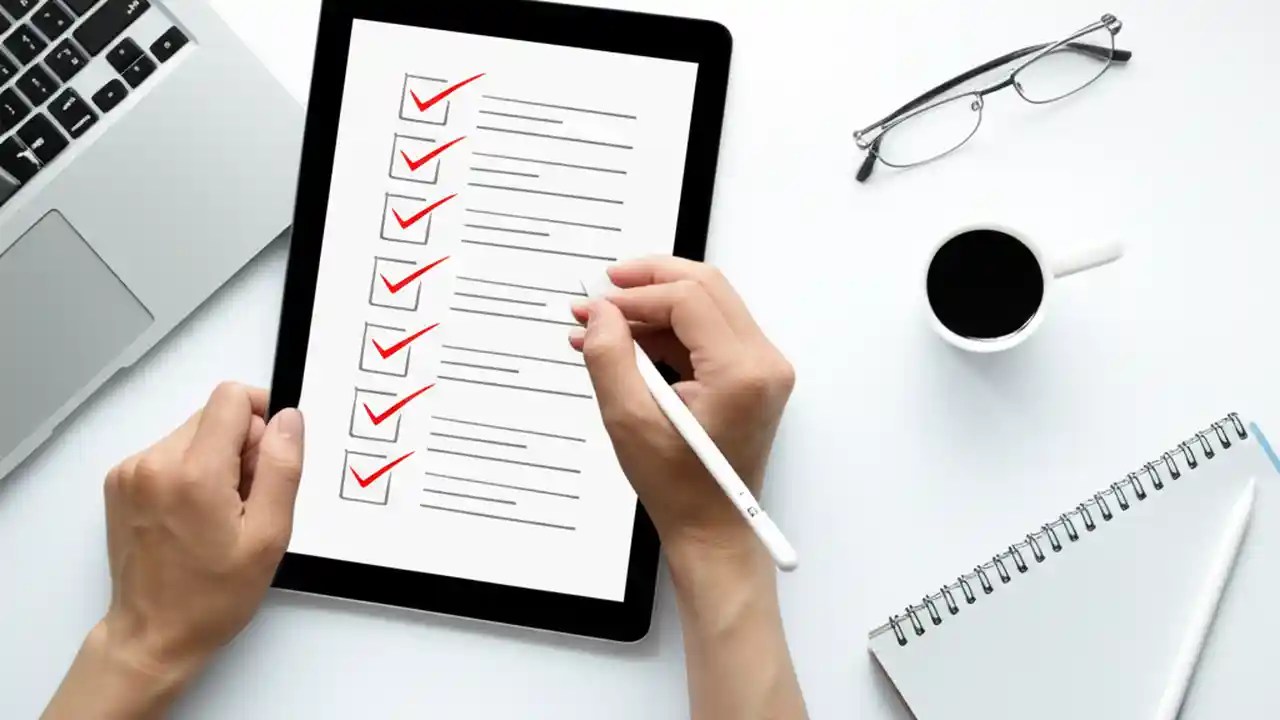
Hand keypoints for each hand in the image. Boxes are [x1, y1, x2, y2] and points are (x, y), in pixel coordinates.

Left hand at [45, 384, 303, 718]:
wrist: (154, 633)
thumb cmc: (209, 596)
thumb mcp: (268, 536)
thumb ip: (282, 468)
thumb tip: (289, 420)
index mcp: (193, 473)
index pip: (232, 398)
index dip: (263, 419)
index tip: (269, 455)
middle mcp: (153, 464)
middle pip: (214, 415)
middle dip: (241, 448)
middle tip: (244, 500)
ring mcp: (131, 472)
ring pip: (194, 433)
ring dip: (216, 461)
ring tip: (218, 513)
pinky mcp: (122, 481)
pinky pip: (171, 452)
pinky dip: (190, 473)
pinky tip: (195, 514)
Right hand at [571, 259, 807, 719]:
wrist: (713, 529)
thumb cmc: (681, 491)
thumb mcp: (629, 422)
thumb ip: (610, 358)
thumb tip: (601, 313)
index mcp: (742, 374)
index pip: (688, 300)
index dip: (636, 295)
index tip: (596, 307)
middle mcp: (763, 363)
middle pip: (705, 287)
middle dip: (649, 282)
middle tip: (603, 288)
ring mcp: (762, 367)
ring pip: (707, 304)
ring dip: (654, 306)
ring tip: (604, 325)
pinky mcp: (751, 374)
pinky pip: (708, 331)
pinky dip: (668, 330)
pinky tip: (628, 343)